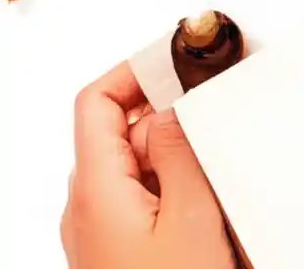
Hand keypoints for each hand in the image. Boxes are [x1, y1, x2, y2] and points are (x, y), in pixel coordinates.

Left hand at [61, 62, 234, 268]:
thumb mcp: (191, 221)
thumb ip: (180, 156)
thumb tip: (172, 110)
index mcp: (97, 190)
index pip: (97, 102)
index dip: (136, 72)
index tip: (178, 58)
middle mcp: (87, 206)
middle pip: (120, 133)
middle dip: (169, 121)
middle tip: (216, 116)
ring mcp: (98, 227)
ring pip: (134, 166)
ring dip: (175, 158)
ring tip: (216, 181)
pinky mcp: (116, 244)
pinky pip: (140, 195)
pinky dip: (172, 185)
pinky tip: (206, 206)